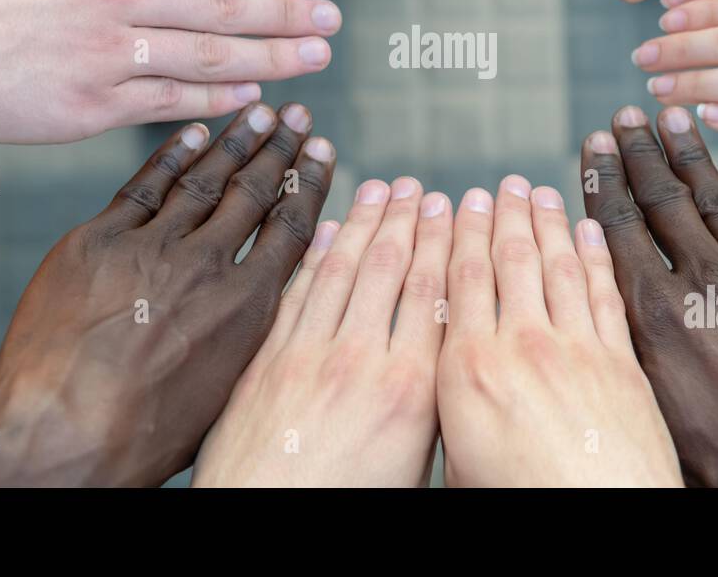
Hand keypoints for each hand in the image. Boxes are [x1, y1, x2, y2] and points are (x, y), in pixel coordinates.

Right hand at [0, 0, 338, 141]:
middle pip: (225, 4)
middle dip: (288, 12)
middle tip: (333, 18)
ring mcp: (105, 53)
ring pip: (211, 54)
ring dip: (272, 57)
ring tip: (314, 57)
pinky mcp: (87, 106)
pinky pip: (171, 101)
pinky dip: (217, 98)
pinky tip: (252, 96)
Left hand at [0, 104, 334, 485]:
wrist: (60, 441)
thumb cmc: (140, 436)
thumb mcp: (224, 389)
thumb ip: (248, 334)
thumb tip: (263, 300)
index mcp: (246, 308)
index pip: (292, 226)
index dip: (311, 183)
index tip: (324, 152)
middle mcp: (207, 268)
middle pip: (254, 192)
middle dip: (281, 148)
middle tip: (299, 115)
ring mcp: (149, 250)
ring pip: (204, 181)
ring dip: (235, 141)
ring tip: (259, 112)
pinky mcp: (95, 244)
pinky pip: (142, 188)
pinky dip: (171, 157)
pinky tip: (194, 136)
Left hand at [193, 178, 449, 486]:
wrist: (265, 530)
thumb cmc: (346, 508)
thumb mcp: (416, 462)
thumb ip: (430, 401)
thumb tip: (445, 354)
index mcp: (410, 388)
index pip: (435, 291)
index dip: (444, 241)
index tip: (452, 207)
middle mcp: (361, 360)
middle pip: (391, 268)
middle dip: (407, 219)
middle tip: (418, 186)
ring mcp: (308, 356)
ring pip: (342, 269)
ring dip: (362, 222)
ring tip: (379, 189)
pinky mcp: (267, 363)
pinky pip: (295, 293)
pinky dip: (313, 255)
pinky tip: (324, 229)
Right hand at [437, 178, 680, 486]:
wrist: (600, 522)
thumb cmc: (523, 506)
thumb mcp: (457, 458)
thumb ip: (452, 402)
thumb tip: (448, 373)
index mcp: (469, 367)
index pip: (461, 278)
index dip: (462, 231)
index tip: (461, 201)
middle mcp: (521, 345)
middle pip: (509, 260)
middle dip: (504, 214)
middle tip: (502, 183)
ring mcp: (576, 349)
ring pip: (558, 266)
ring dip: (548, 222)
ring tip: (540, 192)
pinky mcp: (621, 364)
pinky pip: (606, 293)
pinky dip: (597, 256)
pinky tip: (590, 230)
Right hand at [582, 105, 717, 486]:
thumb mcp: (649, 401)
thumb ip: (626, 338)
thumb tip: (603, 298)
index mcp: (656, 315)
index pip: (620, 226)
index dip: (603, 179)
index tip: (592, 144)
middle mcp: (704, 285)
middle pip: (664, 201)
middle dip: (640, 153)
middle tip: (624, 116)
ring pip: (716, 201)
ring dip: (691, 155)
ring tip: (672, 118)